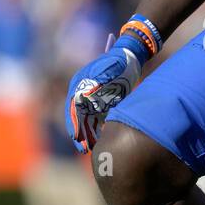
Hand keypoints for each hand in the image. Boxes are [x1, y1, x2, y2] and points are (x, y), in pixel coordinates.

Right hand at [65, 36, 148, 153]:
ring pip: (87, 119)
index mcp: (80, 83)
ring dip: (88, 134)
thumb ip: (100, 79)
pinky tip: (101, 140)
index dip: (75, 124)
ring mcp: (92, 97)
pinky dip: (97, 129)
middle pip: (78, 116)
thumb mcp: (111, 67)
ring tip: (90, 149)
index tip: (76, 137)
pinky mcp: (102, 101)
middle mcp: (82, 91)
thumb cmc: (120, 60)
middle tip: (83, 149)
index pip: (74, 108)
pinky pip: (97, 118)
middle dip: (79, 133)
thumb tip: (87, 95)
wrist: (131, 55)